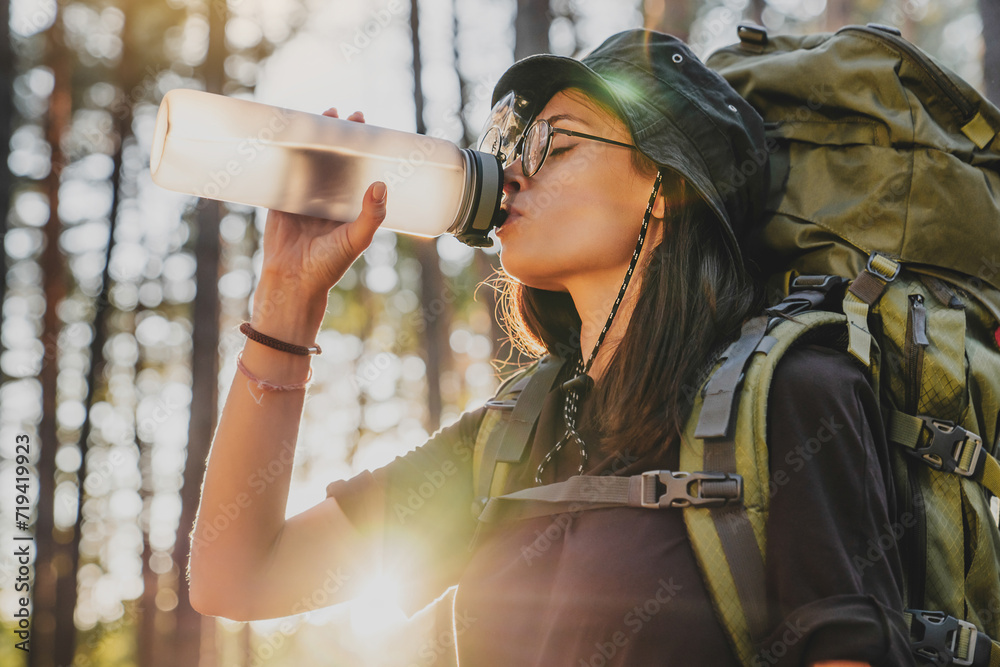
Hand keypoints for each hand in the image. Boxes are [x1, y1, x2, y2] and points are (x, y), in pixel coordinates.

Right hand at [259, 109, 387, 297]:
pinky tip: (287, 136)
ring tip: (319, 116)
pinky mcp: (280, 201)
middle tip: (343, 115)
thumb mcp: (356, 239)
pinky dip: (285, 155)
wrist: (292, 282)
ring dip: (313, 140)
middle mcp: (328, 201)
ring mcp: (303, 199)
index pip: (357, 171)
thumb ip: (371, 215)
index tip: (367, 127)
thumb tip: (380, 183)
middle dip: (338, 138)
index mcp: (348, 208)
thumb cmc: (328, 266)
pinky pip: (283, 173)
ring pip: (310, 163)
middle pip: (334, 161)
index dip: (362, 150)